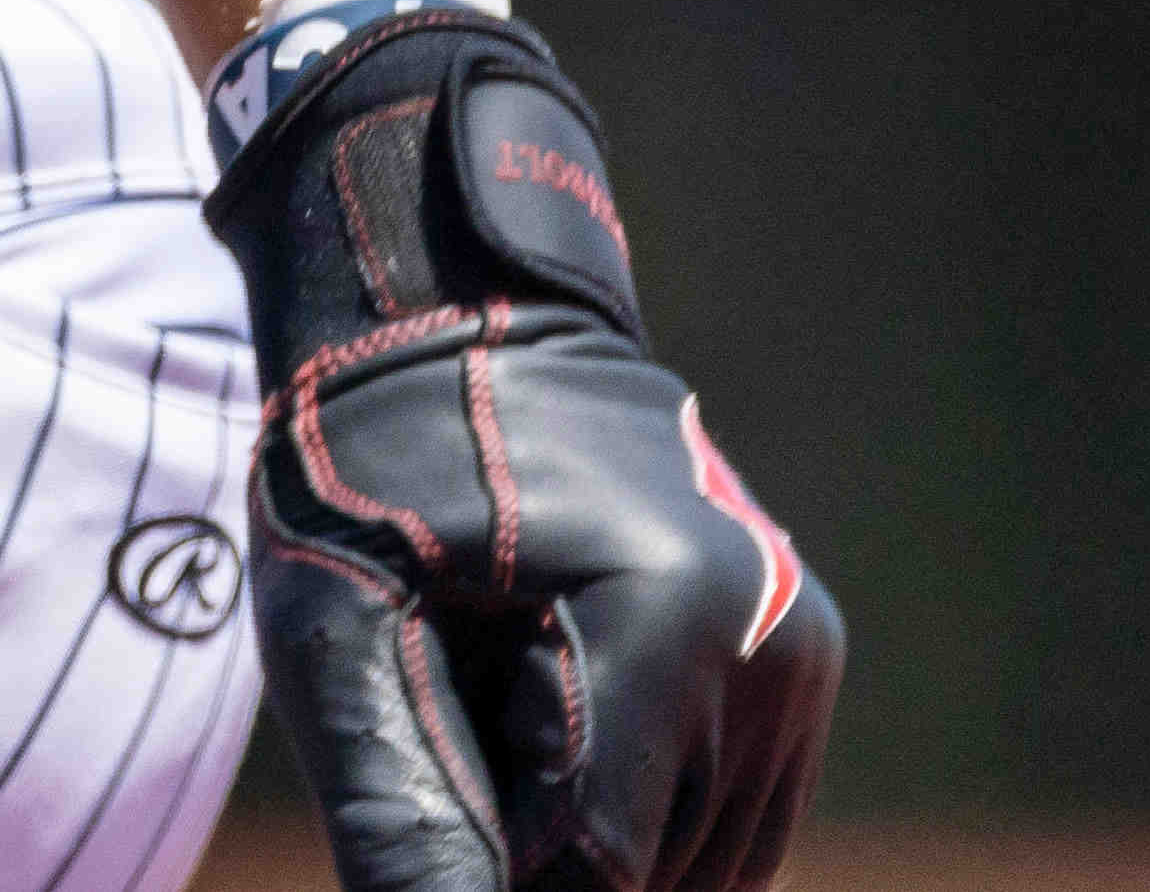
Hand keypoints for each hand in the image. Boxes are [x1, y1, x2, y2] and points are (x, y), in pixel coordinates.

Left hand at [210, 0, 842, 891]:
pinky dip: (638, 812)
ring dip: (590, 833)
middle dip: (534, 841)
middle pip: (649, 872)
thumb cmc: (372, 466)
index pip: (598, 867)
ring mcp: (806, 652)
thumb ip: (399, 803)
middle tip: (457, 705)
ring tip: (503, 691)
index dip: (498, 869)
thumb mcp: (341, 626)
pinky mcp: (808, 657)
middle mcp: (773, 642)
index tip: (438, 800)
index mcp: (670, 620)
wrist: (455, 313)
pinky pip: (727, 821)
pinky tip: (559, 708)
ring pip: (696, 865)